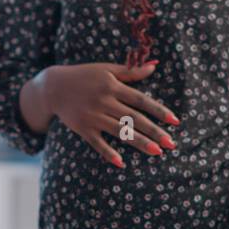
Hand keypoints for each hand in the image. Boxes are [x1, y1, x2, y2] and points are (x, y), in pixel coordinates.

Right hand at [20, 62, 178, 166]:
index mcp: (112, 86)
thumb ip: (131, 71)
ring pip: (120, 132)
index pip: (140, 100)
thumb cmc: (84, 76)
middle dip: (154, 131)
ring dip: (139, 142)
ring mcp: (93, 116)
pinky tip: (121, 163)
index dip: (158, 110)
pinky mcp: (83, 128)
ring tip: (156, 152)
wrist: (53, 87)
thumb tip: (155, 66)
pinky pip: (97, 143)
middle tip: (171, 144)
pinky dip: (108, 153)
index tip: (174, 121)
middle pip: (134, 119)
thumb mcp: (107, 69)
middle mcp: (104, 102)